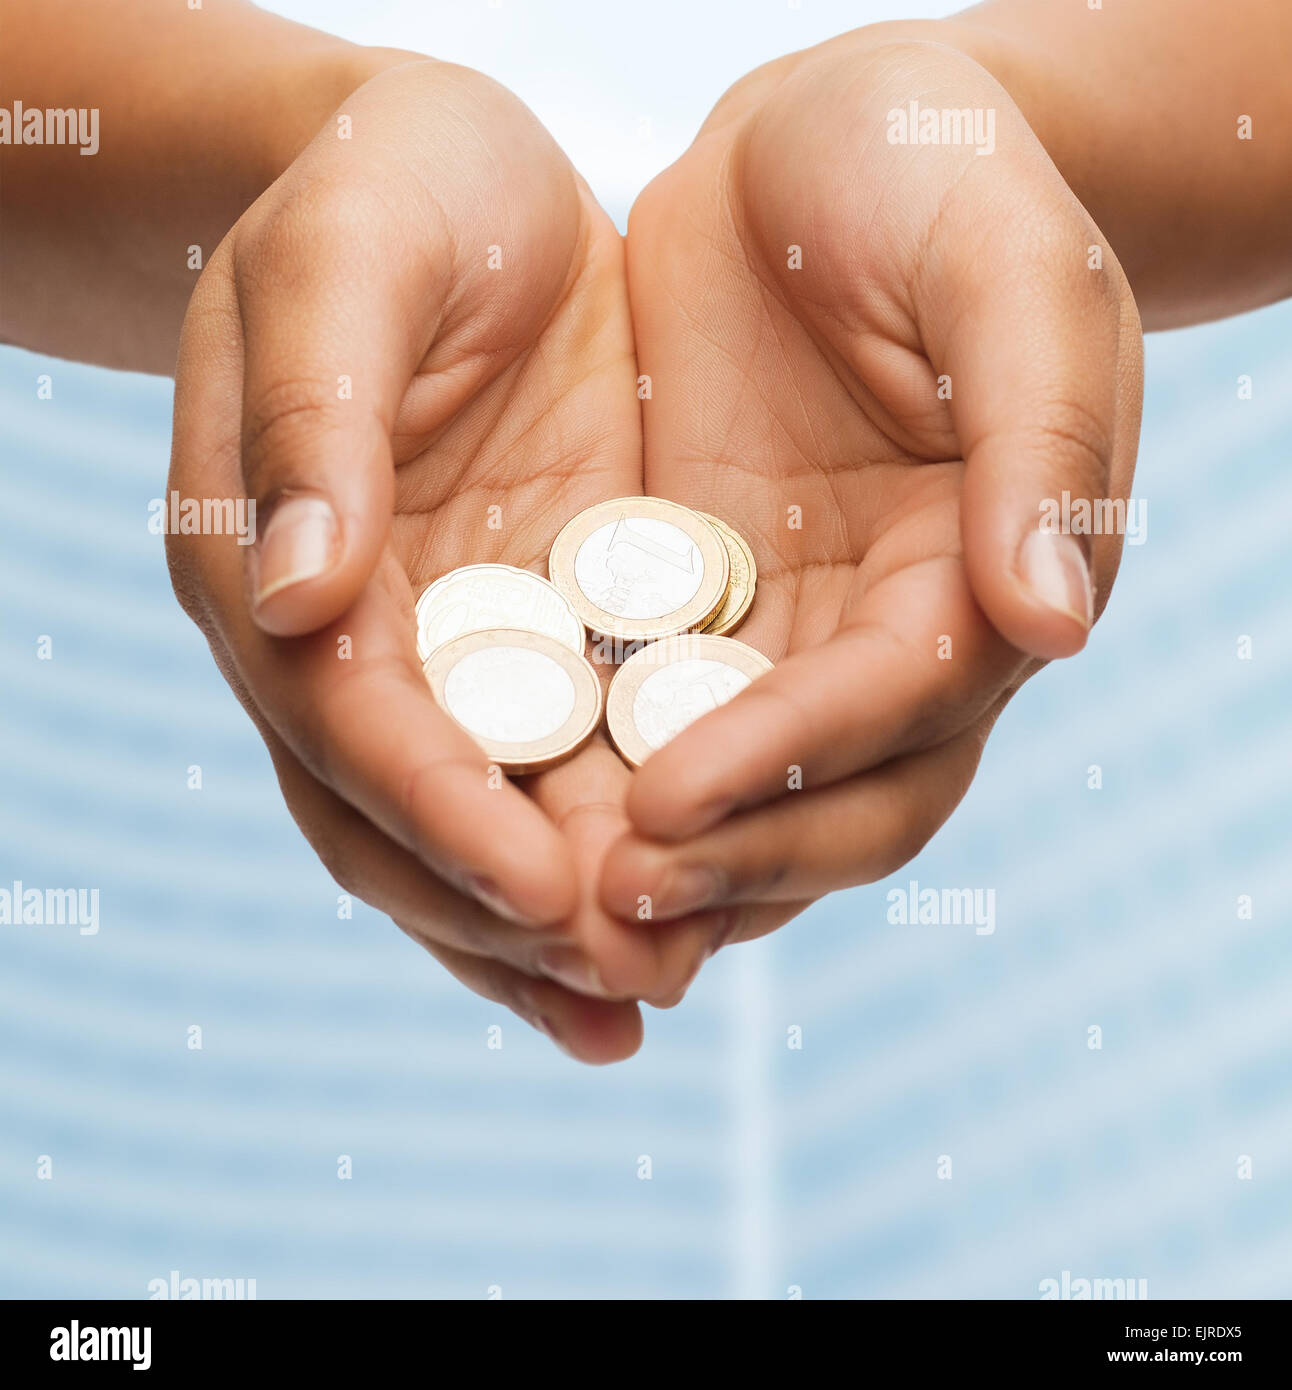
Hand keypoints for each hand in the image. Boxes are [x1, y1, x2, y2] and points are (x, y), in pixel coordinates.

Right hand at [168, 59, 665, 1061]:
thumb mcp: (343, 263)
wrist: (453, 178)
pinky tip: (682, 921)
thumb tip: (297, 599)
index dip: (441, 811)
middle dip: (507, 912)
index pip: (351, 722)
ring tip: (651, 999)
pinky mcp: (537, 631)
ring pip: (483, 824)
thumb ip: (315, 419)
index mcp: (271, 563)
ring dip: (558, 930)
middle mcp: (351, 637)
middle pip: (404, 818)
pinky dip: (609, 851)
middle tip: (626, 986)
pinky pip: (565, 766)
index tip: (545, 886)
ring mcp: (446, 648)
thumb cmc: (387, 190)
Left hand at [601, 32, 1142, 978]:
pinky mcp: (694, 603)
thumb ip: (1038, 437)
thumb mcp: (1005, 271)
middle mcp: (892, 630)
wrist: (819, 144)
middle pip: (837, 799)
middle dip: (730, 858)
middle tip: (604, 902)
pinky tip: (508, 812)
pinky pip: (644, 712)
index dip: (794, 765)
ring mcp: (790, 627)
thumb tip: (1049, 626)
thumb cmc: (933, 176)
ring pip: (741, 791)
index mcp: (986, 572)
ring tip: (549, 909)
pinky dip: (593, 777)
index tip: (670, 801)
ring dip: (661, 861)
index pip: (901, 705)